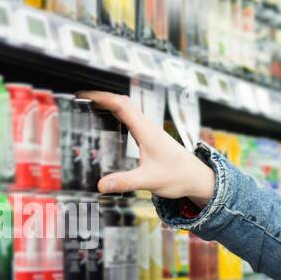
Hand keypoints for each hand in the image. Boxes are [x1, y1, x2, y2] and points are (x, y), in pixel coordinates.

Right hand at [75, 90, 215, 205]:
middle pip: (123, 103)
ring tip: (91, 107)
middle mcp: (148, 127)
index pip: (121, 105)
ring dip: (110, 105)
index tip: (83, 95)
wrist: (198, 178)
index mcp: (147, 131)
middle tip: (82, 99)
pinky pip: (132, 120)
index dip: (101, 97)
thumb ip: (126, 182)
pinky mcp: (152, 138)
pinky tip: (111, 124)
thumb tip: (102, 185)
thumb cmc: (179, 177)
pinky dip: (118, 116)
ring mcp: (151, 131)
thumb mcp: (150, 181)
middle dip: (102, 98)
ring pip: (128, 110)